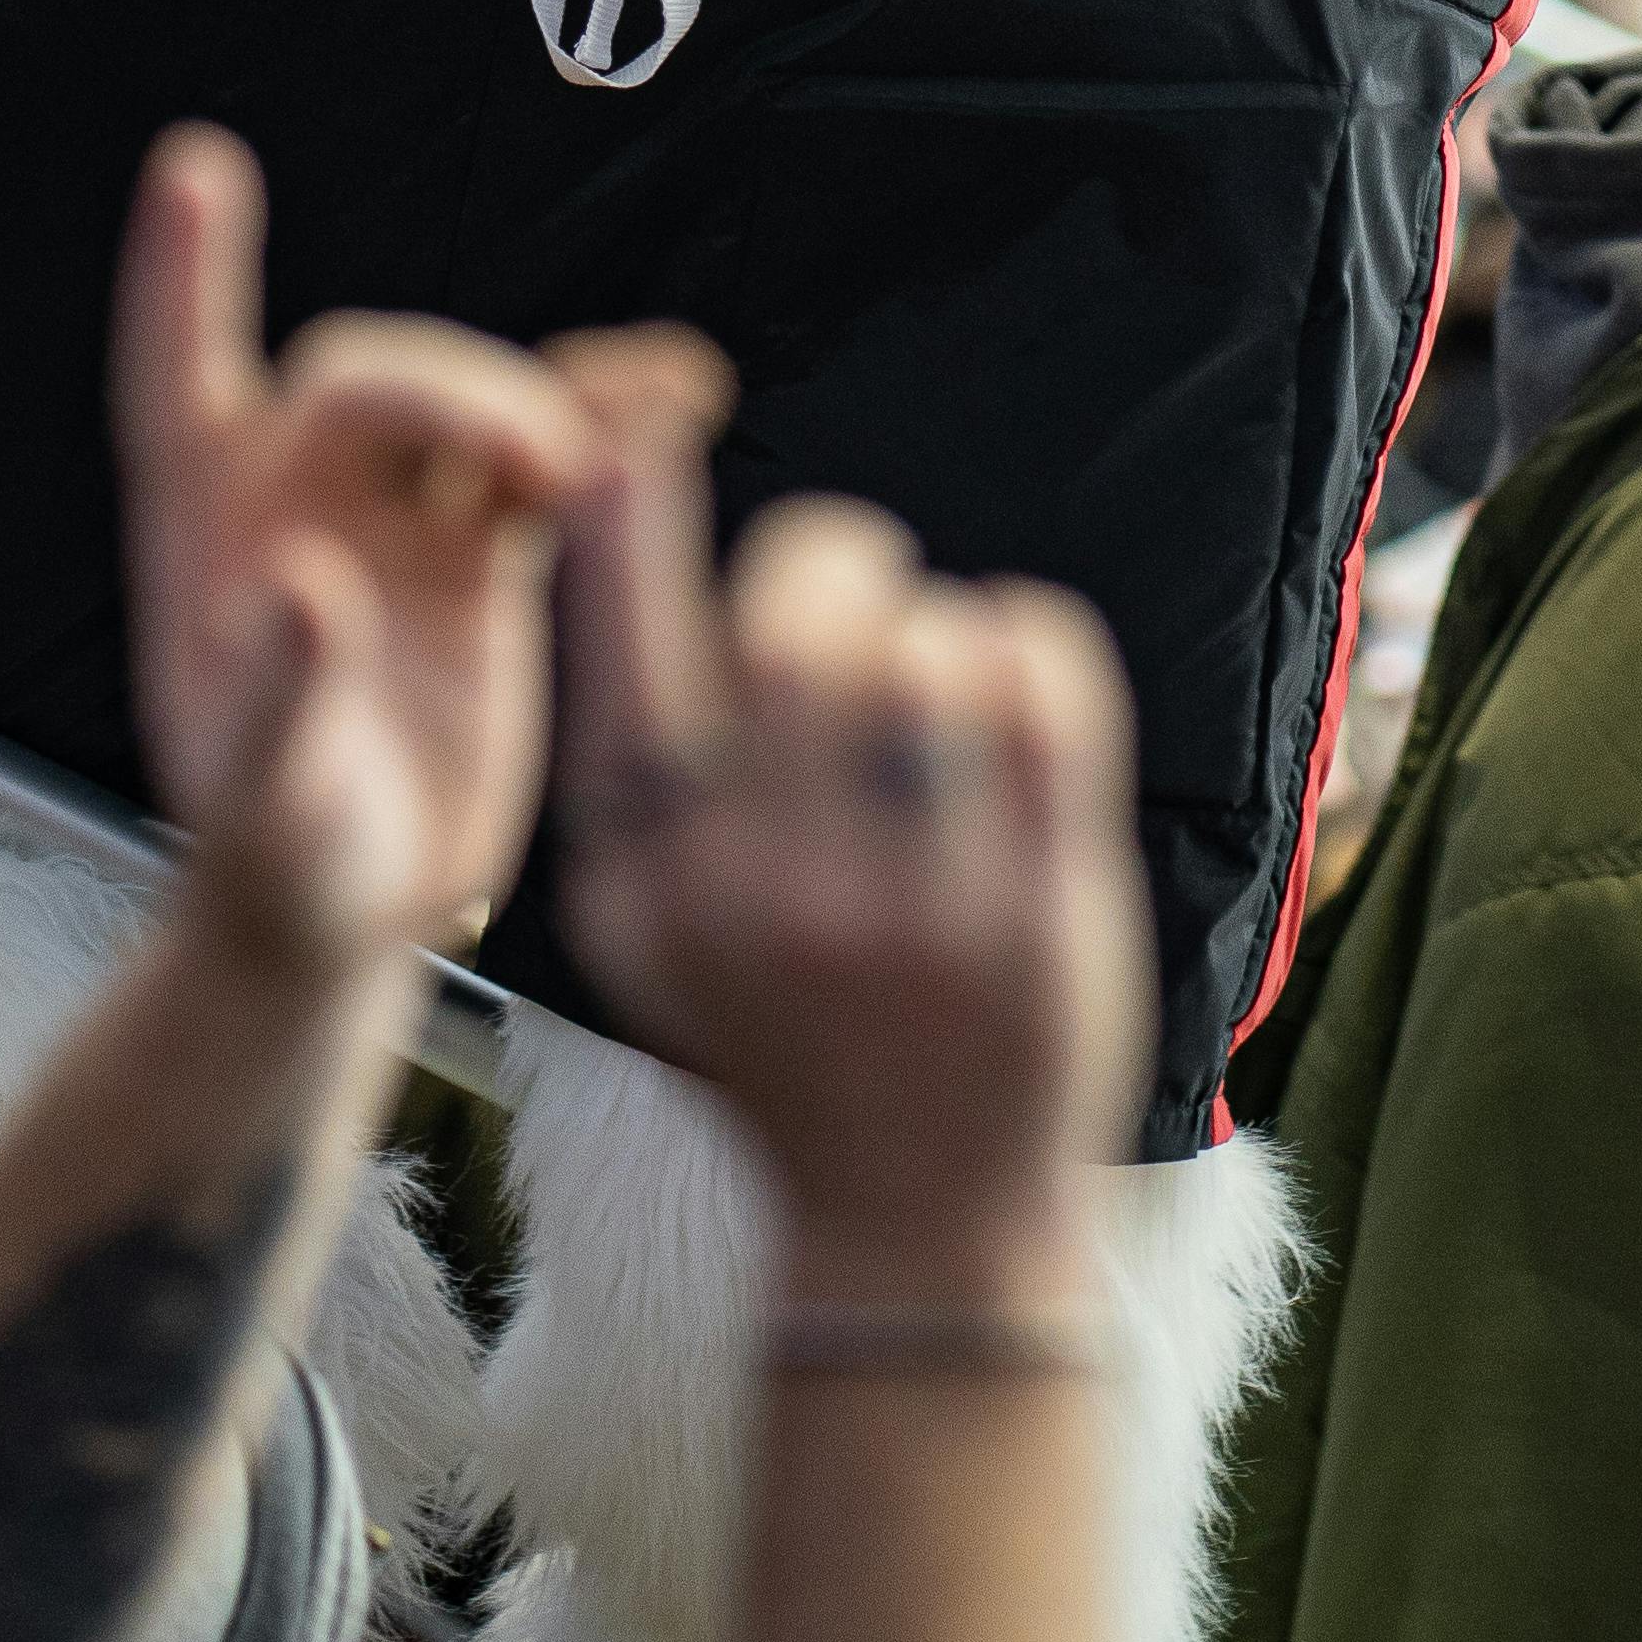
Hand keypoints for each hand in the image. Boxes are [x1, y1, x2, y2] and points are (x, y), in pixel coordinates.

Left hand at [110, 124, 591, 986]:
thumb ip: (277, 697)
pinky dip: (610, 415)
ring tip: (627, 436)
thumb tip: (302, 581)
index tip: (195, 169)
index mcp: (204, 533)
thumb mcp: (264, 808)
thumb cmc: (282, 863)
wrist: (364, 910)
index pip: (178, 375)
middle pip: (367, 379)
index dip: (186, 275)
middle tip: (544, 464)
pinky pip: (548, 448)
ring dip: (545, 397)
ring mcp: (395, 511)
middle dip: (456, 395)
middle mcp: (293, 494)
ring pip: (467, 400)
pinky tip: (673, 395)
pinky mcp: (482, 545)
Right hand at [551, 349, 1154, 1294]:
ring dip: (940, 633)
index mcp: (647, 878)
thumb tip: (600, 482)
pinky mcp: (1039, 915)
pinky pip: (1042, 676)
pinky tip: (1011, 703)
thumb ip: (634, 751)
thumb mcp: (652, 921)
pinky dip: (1028, 649)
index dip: (624, 508)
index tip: (637, 422)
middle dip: (836, 562)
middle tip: (857, 587)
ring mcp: (908, 914)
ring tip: (938, 699)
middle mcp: (761, 894)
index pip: (616, 644)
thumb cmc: (776, 1028)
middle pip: (800, 614)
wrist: (912, 1220)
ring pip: (930, 640)